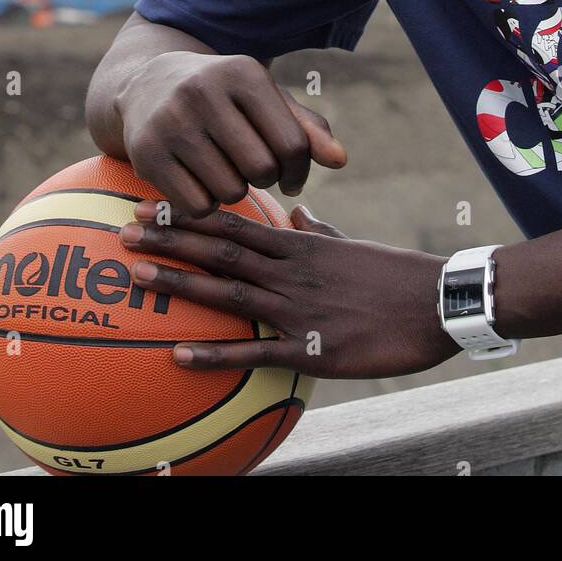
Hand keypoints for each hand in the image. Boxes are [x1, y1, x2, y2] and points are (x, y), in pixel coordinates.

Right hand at [116, 51, 346, 216]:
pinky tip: (200, 181)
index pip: (292, 143)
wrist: (147, 85)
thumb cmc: (223, 98)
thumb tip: (340, 160)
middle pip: (262, 169)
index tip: (291, 176)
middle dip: (266, 179)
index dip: (299, 170)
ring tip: (226, 171)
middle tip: (255, 172)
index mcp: (242, 72)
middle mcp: (203, 90)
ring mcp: (170, 121)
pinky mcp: (145, 152)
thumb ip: (306, 129)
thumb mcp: (264, 100)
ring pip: (229, 190)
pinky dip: (205, 204)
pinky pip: (196, 206)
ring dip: (235, 191)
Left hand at [120, 201, 457, 378]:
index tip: (149, 205)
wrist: (438, 301)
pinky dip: (216, 353)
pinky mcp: (312, 348)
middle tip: (123, 230)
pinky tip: (180, 355)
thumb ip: (318, 231)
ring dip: (181, 283)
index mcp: (299, 245)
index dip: (188, 214)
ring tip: (137, 276)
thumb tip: (295, 212)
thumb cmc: (398, 275)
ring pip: (229, 292)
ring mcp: (299, 308)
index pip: (233, 223)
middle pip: (220, 250)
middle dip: (169, 239)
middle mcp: (291, 270)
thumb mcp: (353, 244)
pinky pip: (255, 352)